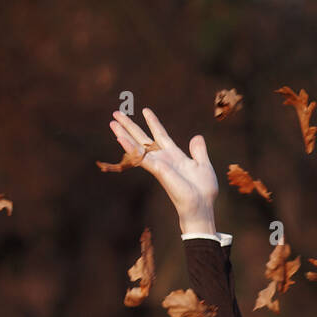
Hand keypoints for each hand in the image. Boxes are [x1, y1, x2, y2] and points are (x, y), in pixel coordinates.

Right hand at [109, 106, 218, 232]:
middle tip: (116, 114)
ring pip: (137, 146)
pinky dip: (130, 146)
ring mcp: (159, 164)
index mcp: (175, 156)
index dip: (153, 123)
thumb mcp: (203, 165)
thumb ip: (199, 151)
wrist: (201, 206)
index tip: (146, 110)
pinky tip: (119, 137)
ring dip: (124, 134)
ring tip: (112, 122)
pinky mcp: (157, 170)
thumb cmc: (203, 191)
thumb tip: (197, 137)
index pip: (161, 135)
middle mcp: (164, 159)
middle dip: (130, 126)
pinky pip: (141, 156)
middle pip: (143, 139)